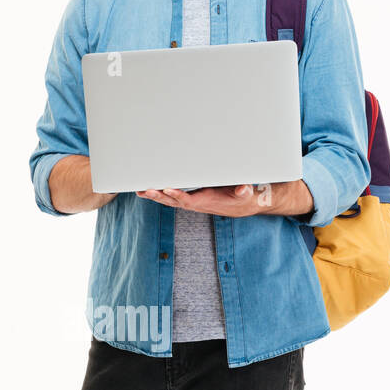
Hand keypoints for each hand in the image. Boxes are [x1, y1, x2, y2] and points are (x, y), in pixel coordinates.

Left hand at [136, 179, 313, 218]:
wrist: (249, 202)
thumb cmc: (247, 196)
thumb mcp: (249, 193)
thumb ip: (245, 190)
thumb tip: (242, 187)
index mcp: (209, 201)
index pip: (190, 200)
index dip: (178, 196)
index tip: (166, 190)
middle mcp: (199, 203)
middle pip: (175, 201)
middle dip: (159, 196)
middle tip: (144, 189)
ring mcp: (194, 201)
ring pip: (171, 199)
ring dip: (155, 194)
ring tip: (140, 189)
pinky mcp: (193, 197)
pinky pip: (174, 195)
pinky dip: (161, 191)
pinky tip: (149, 187)